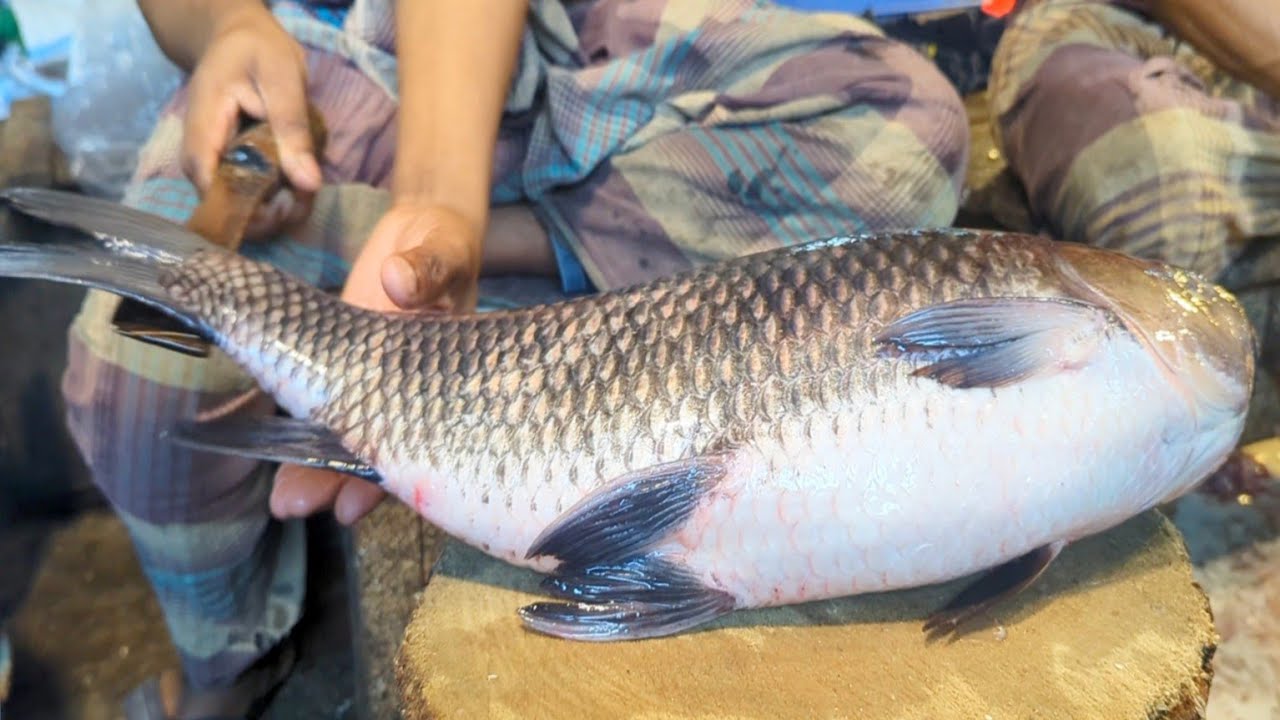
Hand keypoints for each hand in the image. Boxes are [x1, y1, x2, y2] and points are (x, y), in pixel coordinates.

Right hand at [183, 4, 322, 238]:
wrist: (239, 39)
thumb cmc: (258, 50)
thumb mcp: (282, 78)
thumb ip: (293, 128)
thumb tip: (309, 183)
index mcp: (204, 126)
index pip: (208, 184)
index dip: (242, 210)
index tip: (281, 210)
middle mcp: (201, 151)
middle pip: (223, 202)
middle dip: (265, 216)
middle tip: (301, 204)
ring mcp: (214, 160)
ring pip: (238, 203)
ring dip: (275, 210)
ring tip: (304, 199)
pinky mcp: (230, 164)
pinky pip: (249, 192)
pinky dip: (276, 197)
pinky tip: (299, 190)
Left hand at [269, 202, 483, 523]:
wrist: (422, 230)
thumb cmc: (445, 245)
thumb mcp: (444, 251)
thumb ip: (426, 268)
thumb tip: (399, 281)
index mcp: (441, 378)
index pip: (417, 437)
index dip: (388, 475)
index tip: (353, 506)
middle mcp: (407, 391)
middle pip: (376, 449)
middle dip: (337, 481)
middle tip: (295, 509)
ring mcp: (372, 381)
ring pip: (346, 434)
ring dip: (314, 467)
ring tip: (283, 502)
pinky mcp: (341, 361)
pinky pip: (321, 398)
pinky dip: (299, 420)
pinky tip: (271, 448)